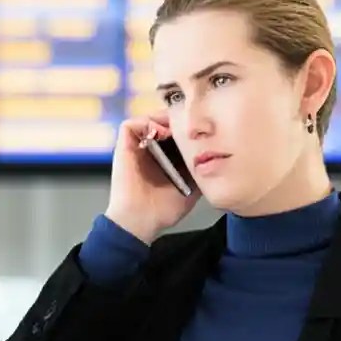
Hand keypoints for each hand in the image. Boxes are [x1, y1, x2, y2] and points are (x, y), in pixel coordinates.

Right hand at [103, 113, 200, 243]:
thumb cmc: (162, 210)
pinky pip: (130, 125)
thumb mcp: (190, 188)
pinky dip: (146, 123)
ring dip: (162, 119)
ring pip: (146, 119)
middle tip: (190, 123)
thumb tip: (216, 160)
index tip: (198, 129)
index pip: (172, 132)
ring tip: (177, 128)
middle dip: (175, 119)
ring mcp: (134, 148)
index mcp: (161, 159)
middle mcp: (146, 150)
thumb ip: (200, 172)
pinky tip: (162, 133)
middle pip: (160, 122)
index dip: (183, 126)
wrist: (141, 221)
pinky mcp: (123, 148)